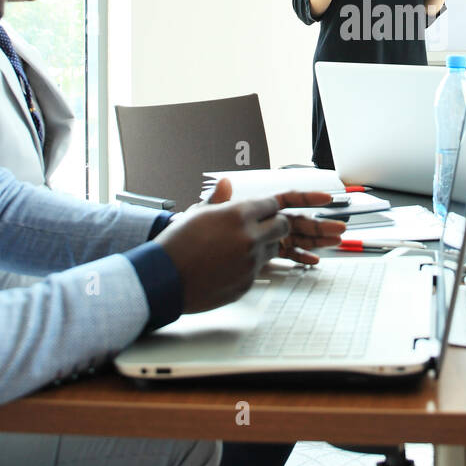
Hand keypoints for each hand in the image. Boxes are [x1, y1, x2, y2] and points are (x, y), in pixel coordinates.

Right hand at [159, 186, 343, 311]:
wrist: (164, 279)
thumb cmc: (176, 244)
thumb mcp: (196, 214)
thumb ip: (218, 199)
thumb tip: (227, 184)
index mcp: (238, 214)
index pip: (275, 203)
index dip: (282, 203)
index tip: (302, 203)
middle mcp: (249, 236)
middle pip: (284, 225)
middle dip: (281, 224)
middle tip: (273, 225)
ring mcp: (251, 261)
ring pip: (274, 249)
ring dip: (266, 245)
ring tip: (242, 248)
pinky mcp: (247, 282)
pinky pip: (260, 270)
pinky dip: (251, 266)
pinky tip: (232, 266)